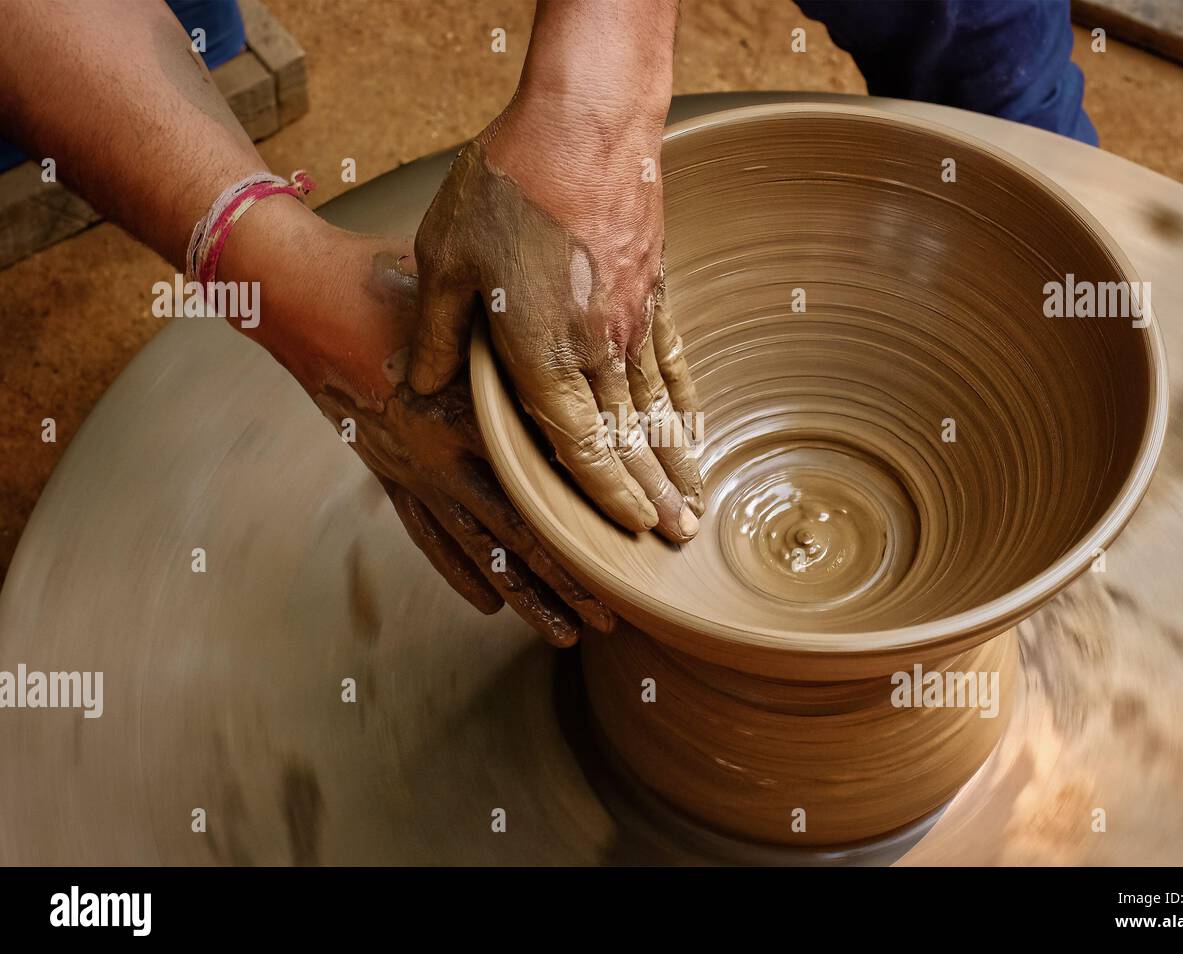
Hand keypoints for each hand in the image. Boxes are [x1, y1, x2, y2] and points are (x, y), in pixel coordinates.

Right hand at [224, 202, 613, 646]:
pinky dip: (459, 572)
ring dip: (523, 596)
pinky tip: (487, 602)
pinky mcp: (388, 475)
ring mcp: (413, 472)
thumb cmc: (396, 289)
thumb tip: (593, 385)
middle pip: (519, 536)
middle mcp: (444, 456)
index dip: (589, 527)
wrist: (309, 300)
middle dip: (569, 582)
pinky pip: (428, 537)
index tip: (630, 552)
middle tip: (611, 619)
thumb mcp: (475, 316)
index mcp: (474, 414)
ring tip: (562, 633)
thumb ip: (526, 358)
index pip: (545, 488)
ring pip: (478, 551)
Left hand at [407, 94, 703, 542]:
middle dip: (656, 492)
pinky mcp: (653, 288)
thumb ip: (435, 331)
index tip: (630, 529)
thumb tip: (417, 383)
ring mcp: (633, 320)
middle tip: (680, 536)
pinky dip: (683, 398)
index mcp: (541, 354)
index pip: (579, 446)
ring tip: (698, 498)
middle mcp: (597, 349)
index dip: (607, 494)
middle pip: (631, 439)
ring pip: (658, 406)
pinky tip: (693, 421)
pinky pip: (673, 359)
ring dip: (678, 456)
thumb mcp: (444, 258)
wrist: (586, 122)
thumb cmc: (508, 186)